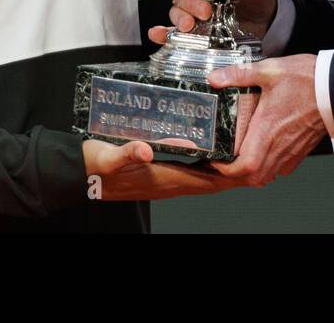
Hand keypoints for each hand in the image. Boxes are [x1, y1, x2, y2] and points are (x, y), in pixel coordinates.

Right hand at [81, 138, 240, 199]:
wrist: (77, 174)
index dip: (229, 178)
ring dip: (222, 174)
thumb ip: (127, 153)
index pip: (204, 181)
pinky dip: (205, 168)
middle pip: (210, 183)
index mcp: (161, 178)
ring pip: (201, 180)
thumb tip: (146, 150)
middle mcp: (166, 183)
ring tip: (240, 159)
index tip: (250, 170)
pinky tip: (209, 156)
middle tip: (256, 163)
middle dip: (234, 177)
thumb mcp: (107, 156)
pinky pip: (189, 174)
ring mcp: (162, 181)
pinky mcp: (156, 174)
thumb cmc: (93, 165)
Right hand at [151, 0, 277, 46]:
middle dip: (189, 3)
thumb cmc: (254, 2)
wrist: (259, 26)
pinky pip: (170, 33)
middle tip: (205, 12)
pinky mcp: (191, 34)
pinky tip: (156, 35)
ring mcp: (191, 14)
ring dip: (179, 18)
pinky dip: (161, 34)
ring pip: (175, 12)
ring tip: (189, 26)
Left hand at [205, 55, 326, 184]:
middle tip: (225, 161)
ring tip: (242, 159)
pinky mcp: (302, 148)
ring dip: (253, 173)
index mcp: (267, 128)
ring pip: (269, 175)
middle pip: (254, 177)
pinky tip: (266, 153)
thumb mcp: (270, 70)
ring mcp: (292, 149)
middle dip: (236, 175)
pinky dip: (271, 168)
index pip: (244, 165)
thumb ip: (240, 74)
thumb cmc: (307, 79)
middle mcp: (279, 144)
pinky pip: (283, 168)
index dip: (227, 169)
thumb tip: (216, 78)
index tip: (217, 160)